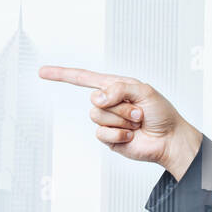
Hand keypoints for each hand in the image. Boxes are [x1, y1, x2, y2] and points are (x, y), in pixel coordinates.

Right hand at [39, 65, 202, 180]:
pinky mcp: (109, 139)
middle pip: (95, 100)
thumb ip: (119, 88)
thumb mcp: (144, 91)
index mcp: (115, 87)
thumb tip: (97, 98)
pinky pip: (102, 134)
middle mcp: (109, 103)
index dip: (62, 75)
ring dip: (122, 120)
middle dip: (120, 106)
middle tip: (139, 112)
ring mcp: (108, 121)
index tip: (42, 72)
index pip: (83, 79)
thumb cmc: (161, 113)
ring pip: (98, 117)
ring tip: (137, 123)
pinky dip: (119, 135)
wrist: (169, 139)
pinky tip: (132, 135)